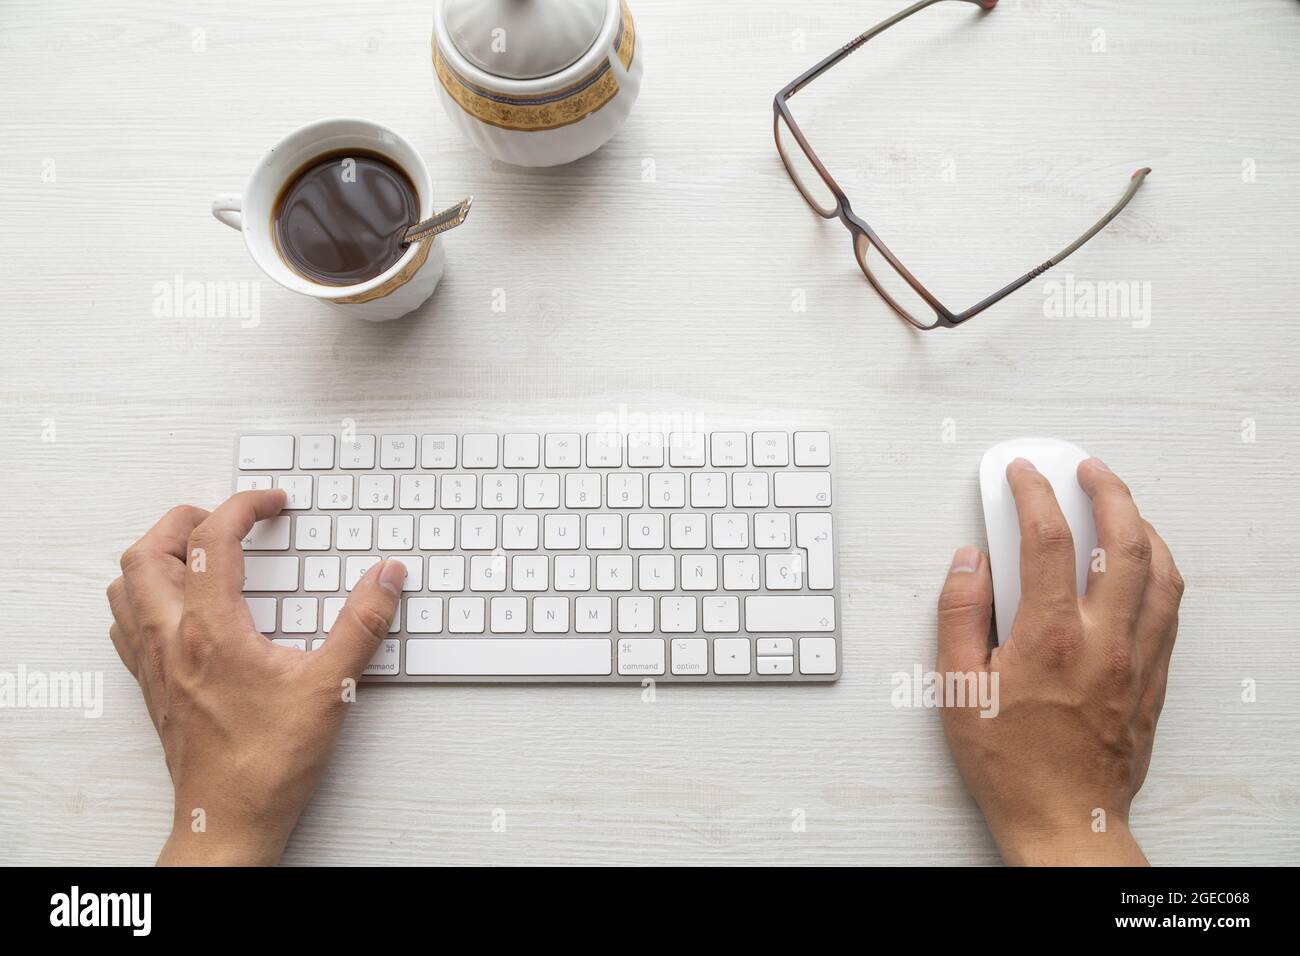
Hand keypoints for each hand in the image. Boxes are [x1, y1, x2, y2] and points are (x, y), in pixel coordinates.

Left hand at [106, 489, 407, 864]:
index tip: (271, 503)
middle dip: (185, 520)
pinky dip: (144, 597)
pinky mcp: (152, 687)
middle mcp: (172, 641)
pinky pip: (125, 625)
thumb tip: (385, 579)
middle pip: (148, 553)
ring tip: (196, 550)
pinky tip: (177, 606)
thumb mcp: (331, 688)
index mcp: (212, 631)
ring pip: (126, 587)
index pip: (214, 541)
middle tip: (226, 518)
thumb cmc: (269, 765)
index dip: (244, 507)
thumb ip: (362, 625)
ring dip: (156, 556)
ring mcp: (154, 665)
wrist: (229, 821)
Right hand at [937, 458, 1182, 865]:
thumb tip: (968, 562)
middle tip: (1087, 468)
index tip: (1023, 473)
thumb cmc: (1008, 762)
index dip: (1033, 492)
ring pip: (1160, 571)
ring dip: (1143, 525)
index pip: (1047, 538)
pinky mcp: (1152, 678)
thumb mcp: (956, 688)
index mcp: (1049, 636)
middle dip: (1107, 490)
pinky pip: (1169, 608)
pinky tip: (1143, 564)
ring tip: (1121, 505)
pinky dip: (1159, 570)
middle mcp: (1102, 639)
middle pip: (1123, 540)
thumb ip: (959, 615)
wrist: (1064, 818)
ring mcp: (1135, 658)